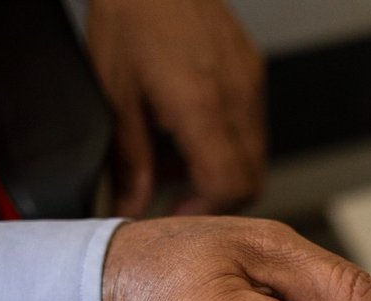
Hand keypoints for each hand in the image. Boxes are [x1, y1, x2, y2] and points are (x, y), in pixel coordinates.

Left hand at [87, 0, 264, 215]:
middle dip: (217, 197)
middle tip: (177, 195)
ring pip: (255, 155)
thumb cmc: (131, 16)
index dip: (207, 208)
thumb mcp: (115, 93)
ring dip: (222, 170)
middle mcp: (236, 98)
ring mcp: (251, 85)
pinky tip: (191, 128)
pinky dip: (227, 141)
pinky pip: (252, 125)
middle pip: (252, 178)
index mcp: (201, 105)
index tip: (179, 212)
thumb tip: (133, 202)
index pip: (229, 184)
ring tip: (177, 160)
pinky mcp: (253, 72)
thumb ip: (129, 157)